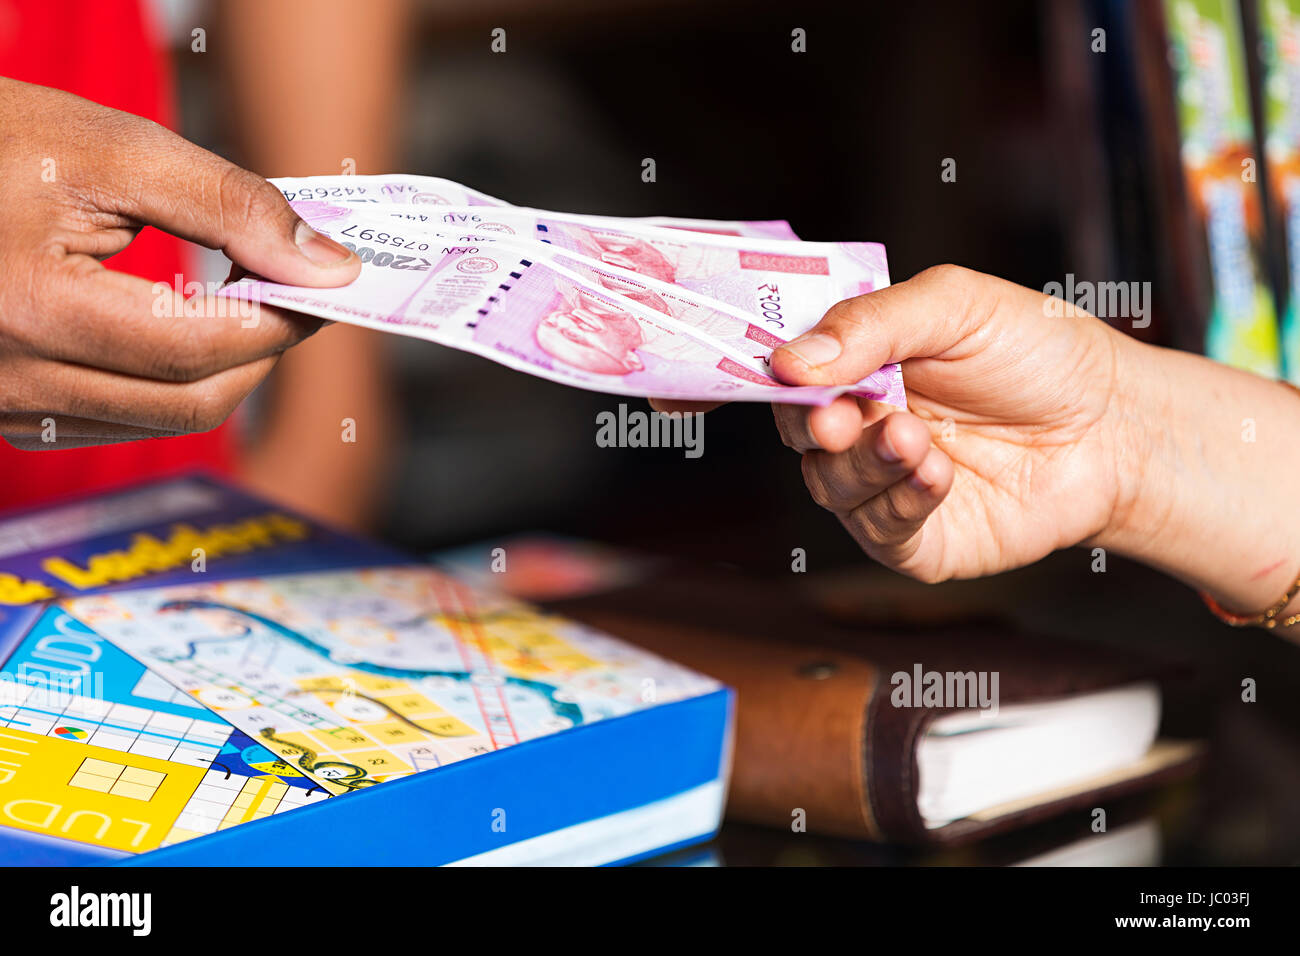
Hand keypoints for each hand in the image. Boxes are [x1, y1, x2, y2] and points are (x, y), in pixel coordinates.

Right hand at [0, 77, 360, 449]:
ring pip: (163, 422)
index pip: (199, 346)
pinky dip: (174, 382)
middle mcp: (11, 376)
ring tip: (247, 302)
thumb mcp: (115, 150)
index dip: (280, 319)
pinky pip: (121, 421)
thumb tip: (327, 267)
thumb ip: (230, 206)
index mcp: (31, 307)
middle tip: (296, 295)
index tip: (324, 284)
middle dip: (263, 351)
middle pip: (191, 402)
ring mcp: (5, 402)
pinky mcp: (9, 408)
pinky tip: (189, 327)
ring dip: (226, 369)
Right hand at [769, 264, 1138, 582]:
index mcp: (859, 365)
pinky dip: (902, 503)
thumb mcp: (955, 307)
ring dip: (867, 464)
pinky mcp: (920, 541)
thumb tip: (791, 361)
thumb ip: (871, 323)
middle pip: (800, 434)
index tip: (787, 373)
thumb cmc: (1039, 354)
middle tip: (842, 419)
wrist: (1116, 423)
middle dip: (817, 427)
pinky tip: (939, 475)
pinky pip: (881, 532)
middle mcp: (863, 427)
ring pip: (832, 486)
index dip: (781, 377)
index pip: (792, 373)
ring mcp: (886, 486)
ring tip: (915, 439)